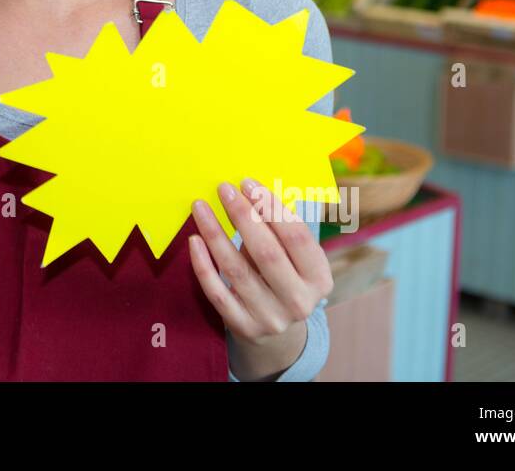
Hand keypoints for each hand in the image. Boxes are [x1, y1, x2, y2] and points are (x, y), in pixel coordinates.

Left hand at [188, 178, 332, 379]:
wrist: (276, 332)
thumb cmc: (283, 278)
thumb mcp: (296, 260)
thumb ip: (279, 232)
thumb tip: (248, 190)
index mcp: (320, 279)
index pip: (297, 236)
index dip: (272, 207)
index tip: (248, 183)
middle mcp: (299, 302)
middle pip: (267, 252)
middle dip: (243, 215)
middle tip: (224, 189)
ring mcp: (270, 318)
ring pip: (237, 270)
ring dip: (216, 234)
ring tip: (200, 207)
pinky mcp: (244, 327)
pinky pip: (217, 292)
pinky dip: (203, 265)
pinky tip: (194, 240)